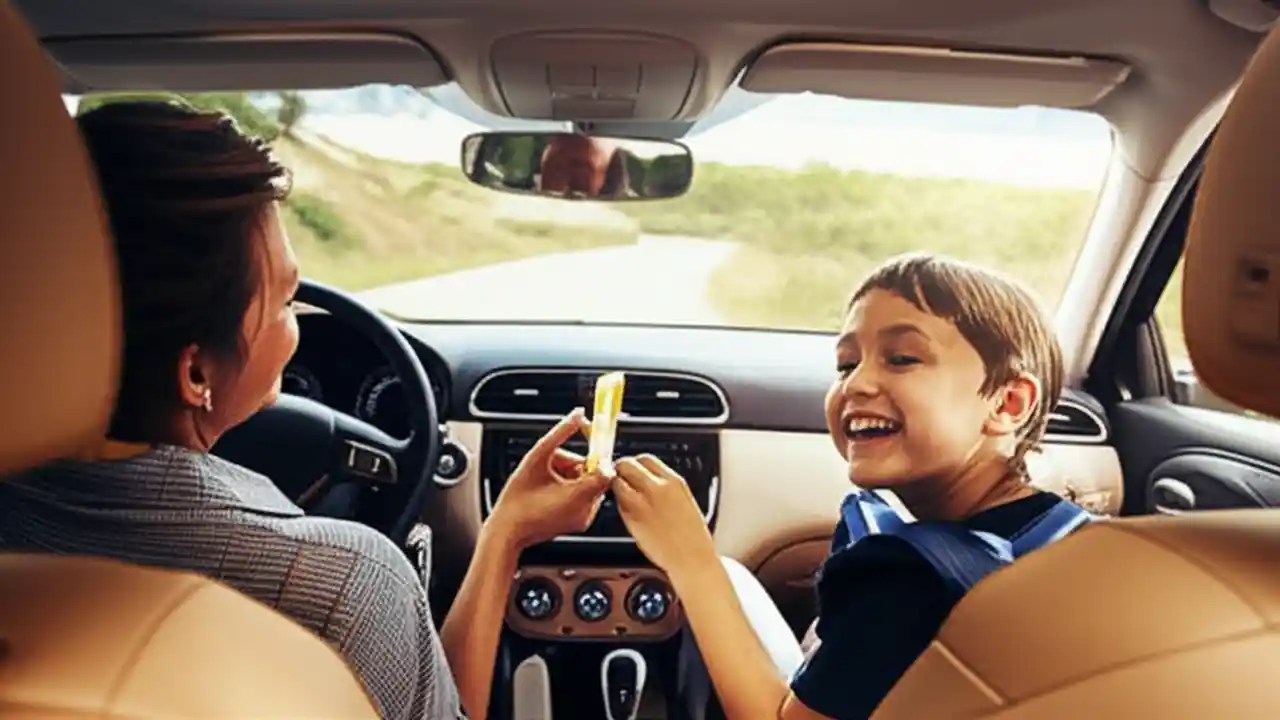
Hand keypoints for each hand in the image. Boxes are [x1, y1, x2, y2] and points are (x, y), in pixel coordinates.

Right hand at [488, 408, 610, 549]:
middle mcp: (587, 510)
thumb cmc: (517, 498)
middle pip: (594, 474)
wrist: (507, 529)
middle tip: (552, 464)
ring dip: (570, 475)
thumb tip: (578, 414)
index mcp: (580, 495)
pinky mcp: (579, 522)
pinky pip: (583, 496)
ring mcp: (584, 518)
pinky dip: (570, 488)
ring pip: (587, 483)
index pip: (604, 468)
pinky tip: (550, 491)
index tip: (590, 440)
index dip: (596, 452)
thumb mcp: (537, 457)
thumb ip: (560, 433)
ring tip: (545, 479)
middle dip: (574, 464)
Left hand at [613, 454, 716, 577]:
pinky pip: (619, 503)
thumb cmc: (692, 536)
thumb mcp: (684, 500)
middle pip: (627, 464)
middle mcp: (657, 488)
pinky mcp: (631, 519)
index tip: (633, 469)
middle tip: (621, 479)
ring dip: (617, 487)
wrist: (692, 559)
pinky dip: (619, 504)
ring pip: (618, 482)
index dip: (636, 463)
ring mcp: (642, 503)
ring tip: (625, 497)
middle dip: (621, 470)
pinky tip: (629, 512)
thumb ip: (665, 486)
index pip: (645, 458)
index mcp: (674, 481)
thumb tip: (647, 479)